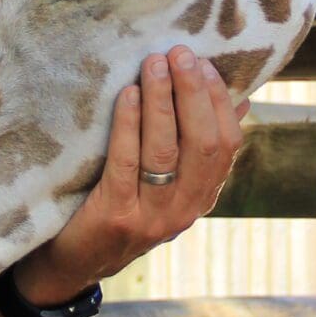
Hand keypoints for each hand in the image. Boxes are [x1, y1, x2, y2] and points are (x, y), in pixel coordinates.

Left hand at [17, 47, 248, 305]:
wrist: (75, 263)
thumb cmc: (122, 208)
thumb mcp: (166, 184)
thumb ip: (195, 148)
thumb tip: (240, 99)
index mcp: (202, 196)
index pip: (228, 144)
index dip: (219, 101)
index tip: (205, 62)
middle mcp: (184, 210)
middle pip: (202, 145)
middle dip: (193, 93)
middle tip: (180, 53)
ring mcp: (151, 217)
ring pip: (165, 151)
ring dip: (161, 101)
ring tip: (154, 63)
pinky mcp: (116, 217)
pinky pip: (126, 163)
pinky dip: (130, 125)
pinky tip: (128, 95)